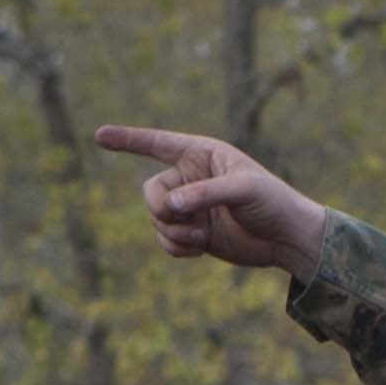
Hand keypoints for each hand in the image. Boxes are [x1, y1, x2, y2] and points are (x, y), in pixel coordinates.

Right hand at [96, 123, 332, 277]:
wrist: (287, 239)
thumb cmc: (273, 202)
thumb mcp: (243, 190)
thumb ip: (205, 193)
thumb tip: (170, 205)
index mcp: (201, 154)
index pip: (157, 143)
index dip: (128, 140)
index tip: (99, 136)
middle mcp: (191, 178)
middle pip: (151, 191)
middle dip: (159, 209)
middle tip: (180, 218)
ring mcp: (190, 207)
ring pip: (157, 220)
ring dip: (172, 232)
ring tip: (200, 236)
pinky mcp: (193, 233)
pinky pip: (166, 241)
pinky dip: (176, 247)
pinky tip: (200, 248)